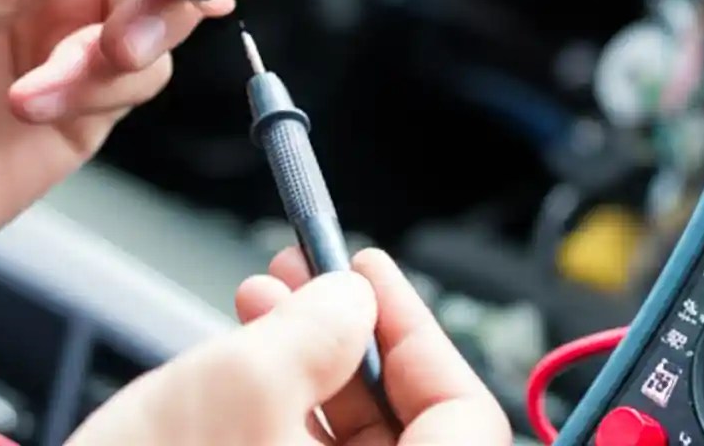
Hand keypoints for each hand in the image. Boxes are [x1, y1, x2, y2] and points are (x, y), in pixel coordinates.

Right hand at [68, 248, 511, 444]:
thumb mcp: (237, 387)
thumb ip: (319, 327)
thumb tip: (353, 300)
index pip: (466, 420)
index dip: (418, 332)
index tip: (370, 274)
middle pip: (410, 433)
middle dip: (355, 339)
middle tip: (309, 275)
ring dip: (314, 368)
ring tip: (261, 303)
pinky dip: (284, 418)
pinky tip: (245, 364)